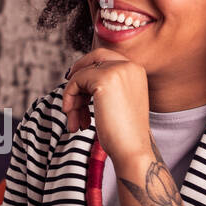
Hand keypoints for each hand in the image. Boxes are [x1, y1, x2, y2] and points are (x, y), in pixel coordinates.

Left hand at [62, 49, 152, 165]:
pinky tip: (72, 117)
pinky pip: (75, 80)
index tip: (77, 85)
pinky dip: (69, 97)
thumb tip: (78, 75)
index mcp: (136, 70)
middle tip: (69, 92)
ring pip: (82, 72)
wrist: (132, 149)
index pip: (107, 57)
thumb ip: (106, 85)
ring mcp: (117, 70)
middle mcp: (129, 66)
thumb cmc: (124, 133)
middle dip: (78, 73)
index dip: (88, 68)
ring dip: (73, 97)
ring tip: (74, 121)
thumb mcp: (118, 101)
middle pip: (94, 56)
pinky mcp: (103, 80)